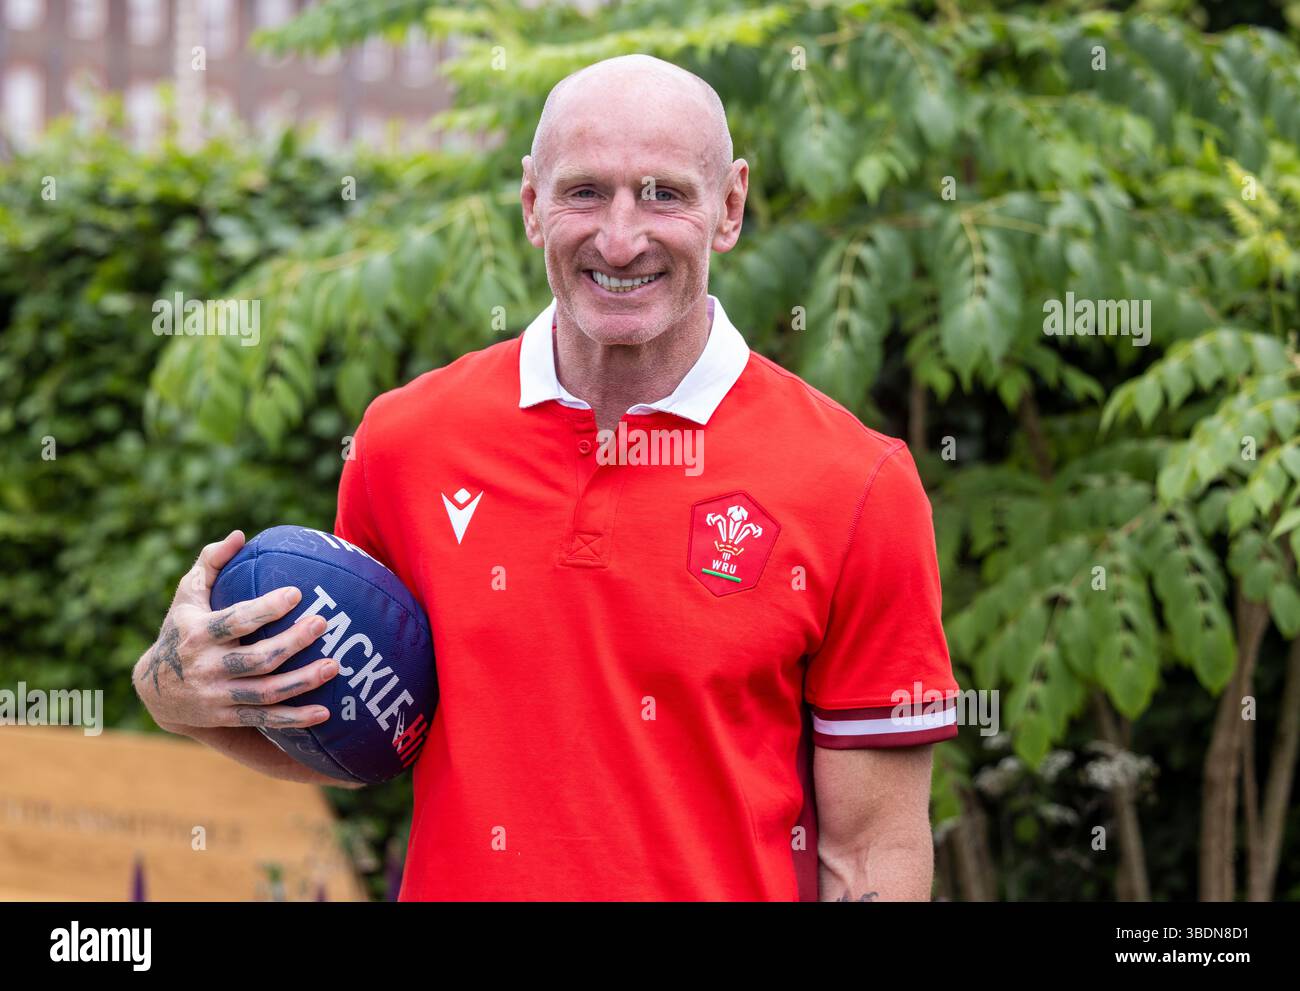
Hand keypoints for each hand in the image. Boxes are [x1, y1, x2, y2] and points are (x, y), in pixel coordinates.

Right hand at [133, 530, 338, 731]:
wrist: (154, 690)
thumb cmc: (182, 628)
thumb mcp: (188, 595)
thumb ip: (212, 562)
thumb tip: (240, 535)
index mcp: (199, 633)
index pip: (235, 621)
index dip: (265, 609)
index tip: (296, 594)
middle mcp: (207, 667)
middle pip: (257, 659)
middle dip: (292, 642)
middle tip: (323, 623)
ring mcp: (218, 695)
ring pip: (265, 692)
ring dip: (302, 681)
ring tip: (334, 665)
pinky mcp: (227, 717)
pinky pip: (265, 719)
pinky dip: (294, 719)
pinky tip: (324, 713)